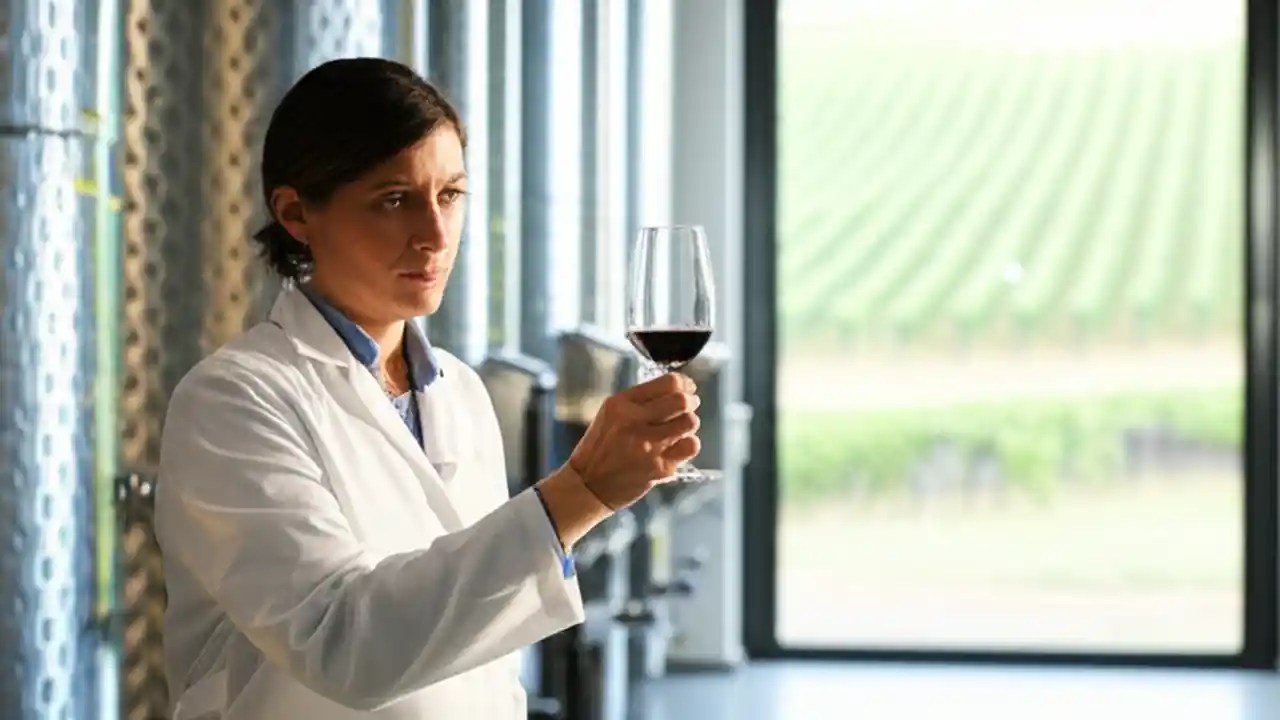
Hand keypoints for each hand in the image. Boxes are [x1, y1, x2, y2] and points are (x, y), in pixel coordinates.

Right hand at [568, 372, 701, 510]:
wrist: (588, 485)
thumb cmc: (602, 446)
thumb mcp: (611, 414)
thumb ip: (641, 400)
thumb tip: (679, 388)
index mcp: (621, 405)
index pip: (668, 383)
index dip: (684, 383)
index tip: (687, 388)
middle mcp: (634, 423)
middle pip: (682, 401)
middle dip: (691, 401)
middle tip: (689, 405)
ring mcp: (648, 447)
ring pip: (689, 423)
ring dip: (688, 423)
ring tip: (680, 427)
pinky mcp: (660, 467)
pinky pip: (690, 446)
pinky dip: (687, 444)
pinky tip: (677, 447)